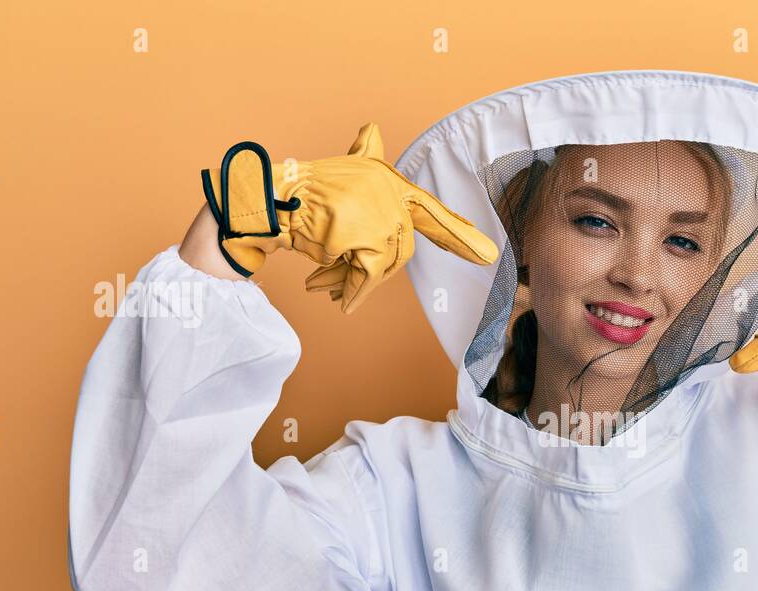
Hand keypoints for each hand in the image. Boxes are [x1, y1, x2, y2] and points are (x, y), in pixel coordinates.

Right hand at [201, 122, 498, 313]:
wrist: (269, 201)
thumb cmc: (302, 190)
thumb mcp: (340, 169)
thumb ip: (364, 155)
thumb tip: (373, 129)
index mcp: (387, 179)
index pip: (430, 210)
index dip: (458, 233)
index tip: (488, 255)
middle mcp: (389, 193)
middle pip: (399, 250)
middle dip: (370, 270)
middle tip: (341, 284)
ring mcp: (378, 214)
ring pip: (383, 265)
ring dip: (353, 279)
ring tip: (325, 281)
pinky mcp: (364, 237)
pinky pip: (367, 275)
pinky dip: (350, 289)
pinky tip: (334, 295)